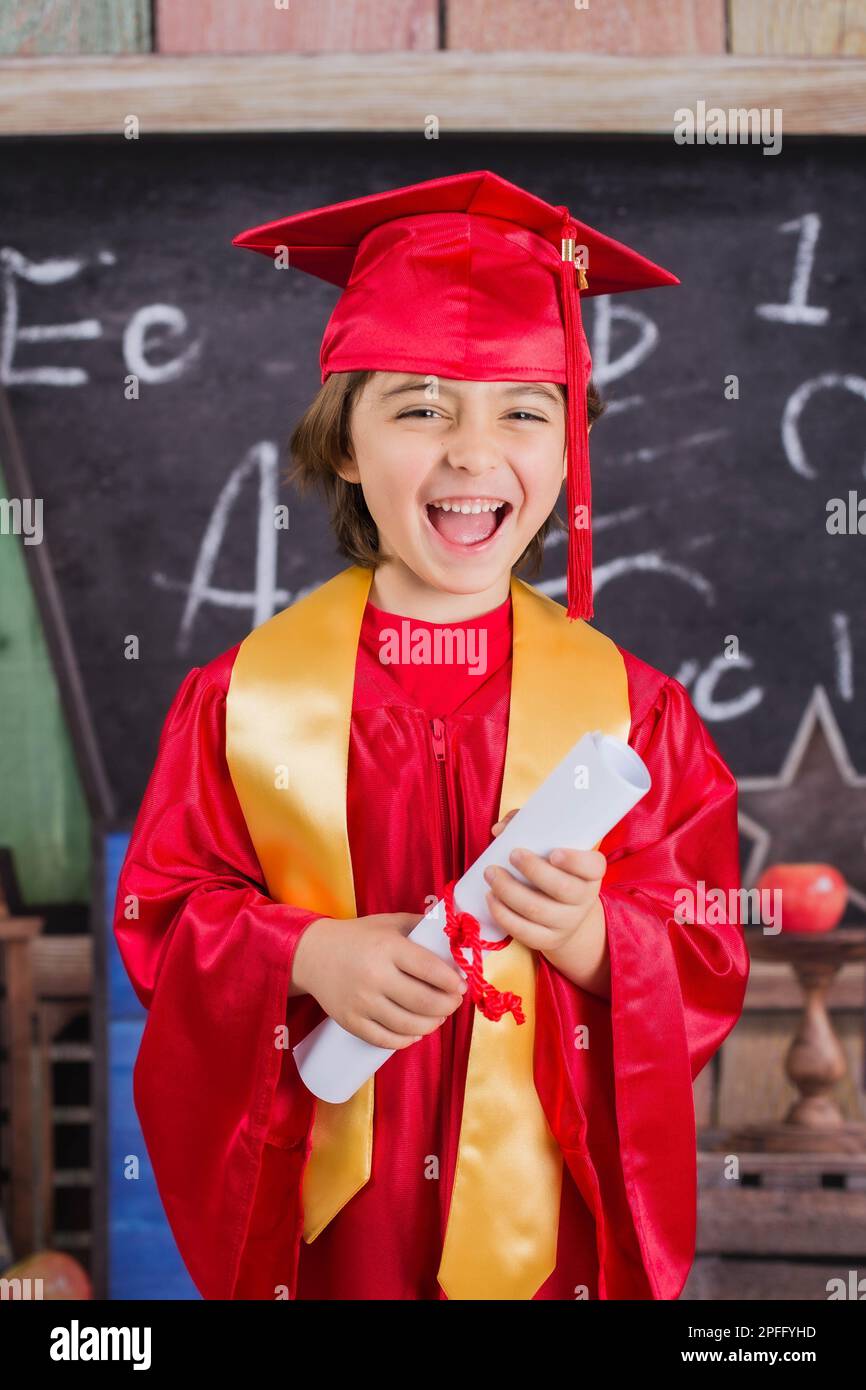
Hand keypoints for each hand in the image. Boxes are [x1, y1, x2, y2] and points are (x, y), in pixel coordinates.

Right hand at [291, 912, 466, 1049]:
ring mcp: (361, 1002)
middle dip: (447, 1006)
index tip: (461, 985)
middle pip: (424, 1002)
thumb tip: (456, 939)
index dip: (452, 982)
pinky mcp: (350, 1021)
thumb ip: (421, 927)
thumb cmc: (358, 937)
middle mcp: (375, 976)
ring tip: (438, 1017)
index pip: (430, 969)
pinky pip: (385, 1040)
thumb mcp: (389, 923)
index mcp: (388, 948)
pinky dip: (406, 1040)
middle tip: (453, 1002)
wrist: (312, 954)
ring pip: (408, 1025)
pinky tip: (415, 1032)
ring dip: (432, 1025)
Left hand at [485, 809, 606, 957]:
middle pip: (562, 888)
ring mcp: (567, 923)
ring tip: (491, 873)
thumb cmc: (553, 869)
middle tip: (512, 854)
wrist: (564, 914)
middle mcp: (583, 899)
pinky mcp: (548, 940)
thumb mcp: (551, 847)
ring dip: (508, 890)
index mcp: (590, 873)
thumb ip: (528, 827)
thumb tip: (500, 829)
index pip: (594, 866)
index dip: (575, 861)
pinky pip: (524, 931)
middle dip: (533, 870)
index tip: (553, 852)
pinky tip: (491, 898)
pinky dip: (503, 914)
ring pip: (537, 910)